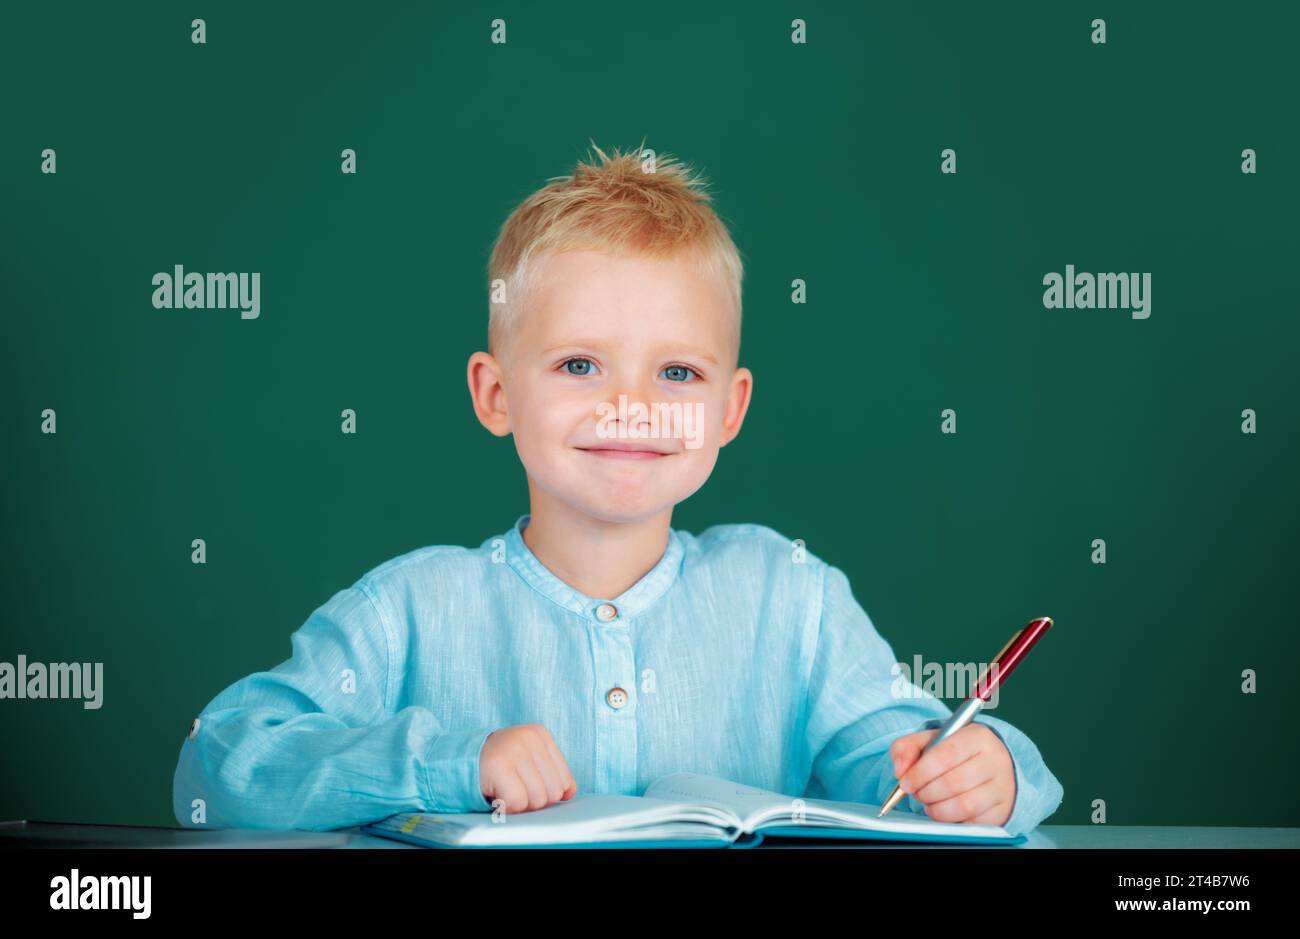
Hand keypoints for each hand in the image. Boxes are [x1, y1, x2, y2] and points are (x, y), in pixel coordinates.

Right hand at [479, 723, 576, 812]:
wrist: (460, 760)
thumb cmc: (499, 764)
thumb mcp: (528, 760)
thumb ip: (552, 774)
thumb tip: (570, 793)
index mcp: (540, 734)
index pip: (563, 779)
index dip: (547, 792)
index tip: (527, 784)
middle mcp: (528, 738)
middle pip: (552, 792)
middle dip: (533, 799)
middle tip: (514, 788)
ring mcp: (514, 750)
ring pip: (537, 799)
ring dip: (520, 804)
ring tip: (505, 789)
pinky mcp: (499, 766)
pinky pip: (517, 802)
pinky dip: (507, 807)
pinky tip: (498, 794)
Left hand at [888, 723, 1014, 825]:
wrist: (988, 766)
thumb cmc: (954, 753)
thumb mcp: (930, 741)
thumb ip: (907, 747)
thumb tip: (900, 769)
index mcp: (977, 736)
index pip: (945, 754)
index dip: (920, 772)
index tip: (905, 782)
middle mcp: (995, 760)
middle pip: (953, 782)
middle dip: (926, 792)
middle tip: (916, 793)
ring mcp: (1002, 786)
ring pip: (963, 805)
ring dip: (937, 809)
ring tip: (929, 802)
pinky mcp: (1002, 809)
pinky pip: (972, 821)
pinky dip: (952, 820)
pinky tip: (945, 810)